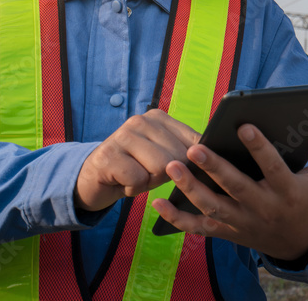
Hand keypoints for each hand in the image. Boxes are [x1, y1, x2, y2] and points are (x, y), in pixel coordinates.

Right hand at [75, 109, 199, 211]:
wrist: (93, 180)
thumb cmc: (135, 169)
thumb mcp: (163, 157)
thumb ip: (186, 152)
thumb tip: (214, 156)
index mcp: (159, 118)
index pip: (195, 140)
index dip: (192, 163)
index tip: (181, 169)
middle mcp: (141, 121)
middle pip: (179, 156)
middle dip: (167, 175)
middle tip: (147, 173)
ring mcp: (122, 135)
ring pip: (161, 167)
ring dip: (150, 182)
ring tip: (136, 176)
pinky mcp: (107, 155)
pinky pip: (138, 180)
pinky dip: (133, 189)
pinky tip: (123, 181)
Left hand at [152, 118, 307, 261]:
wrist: (298, 242)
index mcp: (288, 191)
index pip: (273, 168)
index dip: (260, 147)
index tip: (244, 125)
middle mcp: (264, 209)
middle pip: (236, 188)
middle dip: (214, 168)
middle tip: (194, 147)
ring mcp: (243, 223)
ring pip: (213, 207)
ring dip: (190, 189)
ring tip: (173, 166)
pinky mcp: (227, 233)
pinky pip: (198, 228)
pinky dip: (176, 217)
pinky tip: (158, 201)